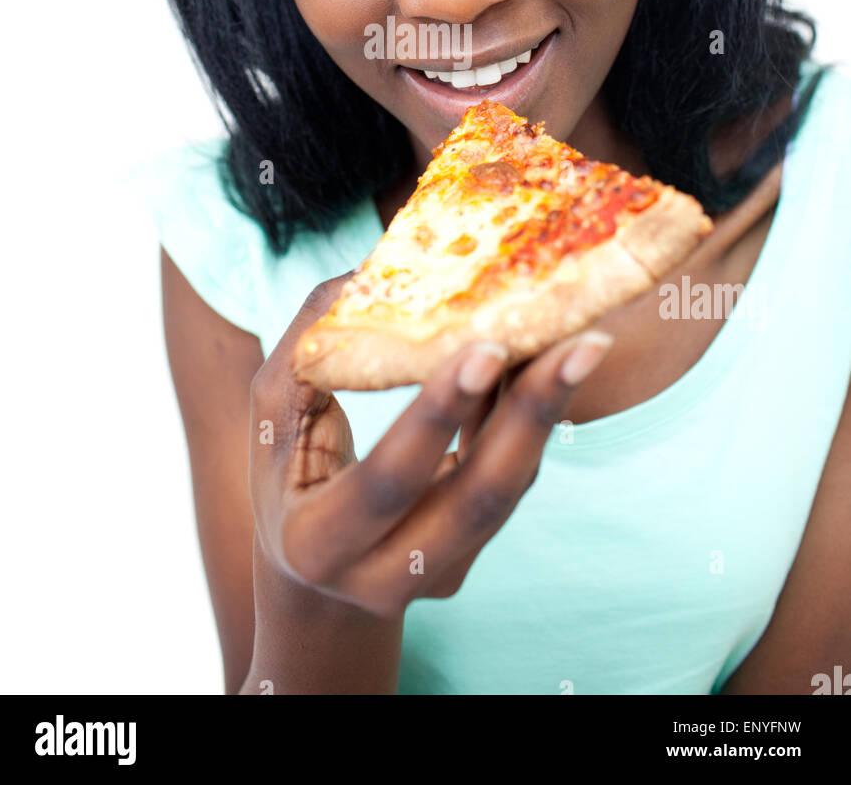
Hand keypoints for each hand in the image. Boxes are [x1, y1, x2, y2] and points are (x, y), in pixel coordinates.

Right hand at [249, 272, 613, 617]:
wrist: (310, 581)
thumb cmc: (284, 476)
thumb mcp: (271, 415)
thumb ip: (308, 348)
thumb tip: (365, 273)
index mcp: (318, 542)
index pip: (390, 478)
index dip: (439, 414)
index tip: (487, 347)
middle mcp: (382, 576)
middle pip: (479, 499)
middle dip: (533, 414)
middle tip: (584, 342)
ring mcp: (436, 576)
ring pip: (508, 491)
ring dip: (546, 411)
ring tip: (582, 341)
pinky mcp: (471, 562)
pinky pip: (512, 484)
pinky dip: (528, 420)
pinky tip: (548, 361)